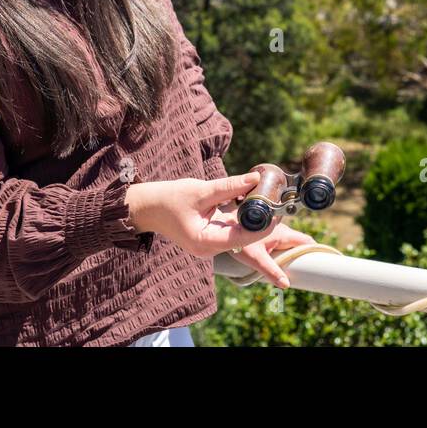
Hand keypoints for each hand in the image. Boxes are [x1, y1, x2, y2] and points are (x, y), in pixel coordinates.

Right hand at [125, 173, 279, 259]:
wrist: (149, 207)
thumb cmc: (170, 199)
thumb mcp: (201, 190)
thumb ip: (229, 187)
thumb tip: (255, 179)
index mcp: (205, 242)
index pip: (241, 238)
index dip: (261, 226)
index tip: (276, 212)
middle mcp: (209, 248)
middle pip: (243, 239)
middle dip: (261, 223)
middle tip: (277, 204)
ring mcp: (210, 245)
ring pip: (240, 234)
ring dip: (253, 219)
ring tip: (269, 201)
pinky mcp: (211, 237)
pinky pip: (232, 229)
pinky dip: (242, 217)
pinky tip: (252, 202)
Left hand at [230, 222, 317, 289]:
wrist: (223, 228)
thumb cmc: (238, 241)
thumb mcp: (256, 259)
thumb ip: (271, 271)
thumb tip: (285, 285)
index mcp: (283, 233)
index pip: (306, 241)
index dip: (316, 250)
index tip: (326, 259)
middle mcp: (281, 230)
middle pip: (299, 242)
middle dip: (305, 254)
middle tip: (310, 269)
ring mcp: (274, 231)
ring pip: (289, 243)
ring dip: (293, 253)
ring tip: (297, 268)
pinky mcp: (267, 233)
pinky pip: (281, 243)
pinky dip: (284, 251)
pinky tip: (280, 261)